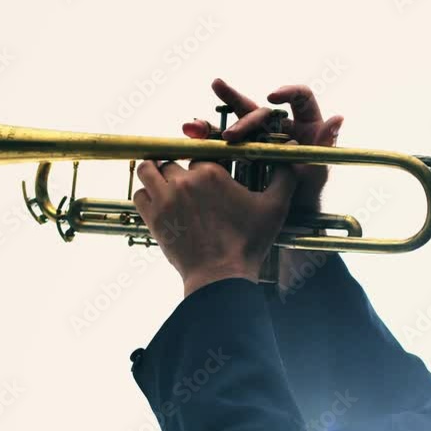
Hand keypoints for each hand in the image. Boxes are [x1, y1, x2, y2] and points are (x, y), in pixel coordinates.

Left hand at [132, 160, 296, 296]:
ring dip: (154, 173)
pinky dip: (145, 194)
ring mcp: (165, 198)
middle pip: (171, 159)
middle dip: (178, 169)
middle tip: (186, 184)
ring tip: (164, 183)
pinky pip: (139, 193)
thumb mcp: (275, 207)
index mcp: (211, 172)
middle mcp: (185, 181)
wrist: (221, 276)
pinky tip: (157, 202)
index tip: (206, 177)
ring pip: (148, 170)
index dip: (202, 165)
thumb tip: (291, 154)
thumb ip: (284, 176)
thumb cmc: (248, 242)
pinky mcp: (153, 217)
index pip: (198, 154)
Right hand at [182, 78, 343, 210]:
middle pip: (258, 107)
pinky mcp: (238, 152)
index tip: (271, 97)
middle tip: (230, 134)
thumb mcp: (316, 175)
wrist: (285, 224)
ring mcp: (257, 139)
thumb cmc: (307, 199)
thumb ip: (323, 148)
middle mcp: (279, 128)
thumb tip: (338, 118)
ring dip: (212, 121)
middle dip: (236, 105)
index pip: (299, 99)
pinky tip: (190, 135)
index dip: (287, 92)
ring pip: (234, 120)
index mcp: (304, 126)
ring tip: (192, 127)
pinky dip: (205, 137)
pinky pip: (221, 140)